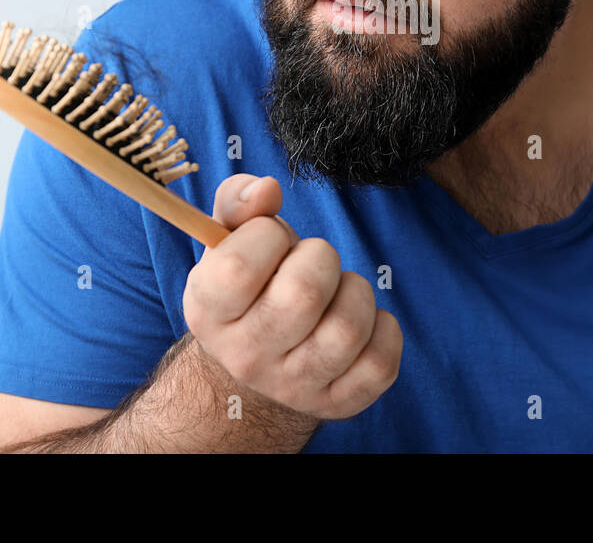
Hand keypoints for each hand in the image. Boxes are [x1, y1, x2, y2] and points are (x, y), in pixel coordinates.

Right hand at [181, 173, 402, 419]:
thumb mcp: (228, 241)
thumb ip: (238, 202)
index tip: (270, 237)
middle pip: (303, 295)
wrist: (254, 363)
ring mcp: (293, 386)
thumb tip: (266, 190)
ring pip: (347, 329)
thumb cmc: (249, 285)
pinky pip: (380, 362)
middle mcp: (246, 357)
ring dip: (355, 291)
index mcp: (209, 312)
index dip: (265, 235)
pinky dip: (383, 329)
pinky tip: (362, 321)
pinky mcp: (336, 403)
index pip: (238, 267)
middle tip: (312, 262)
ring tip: (338, 290)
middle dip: (320, 257)